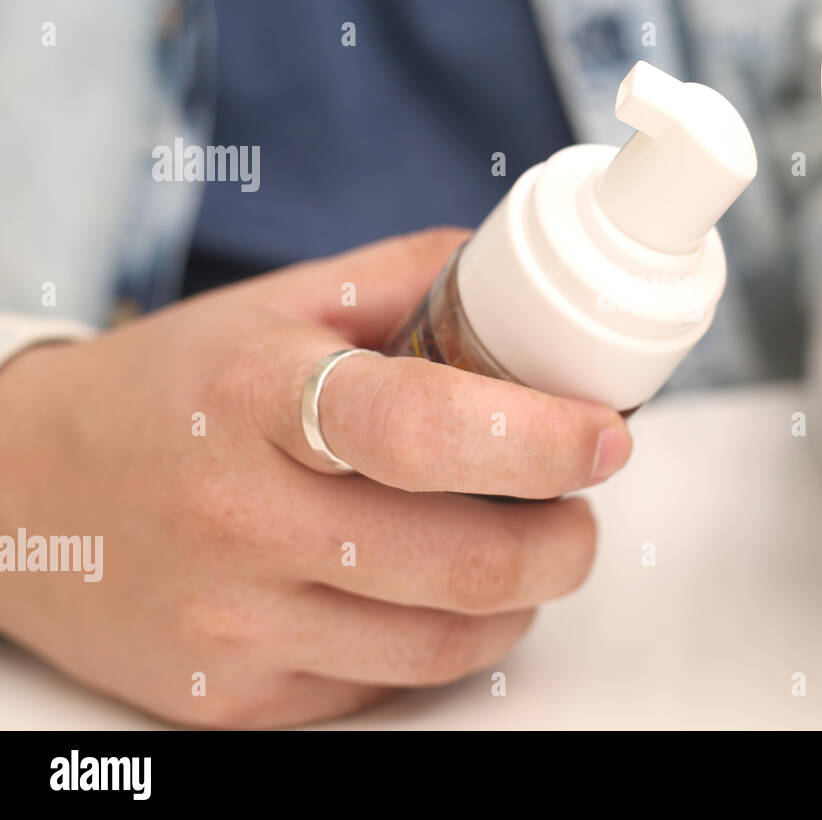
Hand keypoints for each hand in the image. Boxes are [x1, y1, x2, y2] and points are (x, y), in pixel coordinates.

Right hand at [0, 228, 632, 725]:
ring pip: (443, 645)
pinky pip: (386, 689)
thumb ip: (413, 281)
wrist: (25, 493)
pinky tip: (428, 593)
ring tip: (520, 549)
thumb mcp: (280, 304)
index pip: (419, 430)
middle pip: (462, 564)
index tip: (605, 437)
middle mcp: (241, 520)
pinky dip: (442, 643)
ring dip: (519, 599)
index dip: (537, 440)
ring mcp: (234, 624)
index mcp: (259, 398)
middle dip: (563, 542)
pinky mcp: (232, 699)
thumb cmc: (168, 392)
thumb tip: (534, 286)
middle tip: (578, 506)